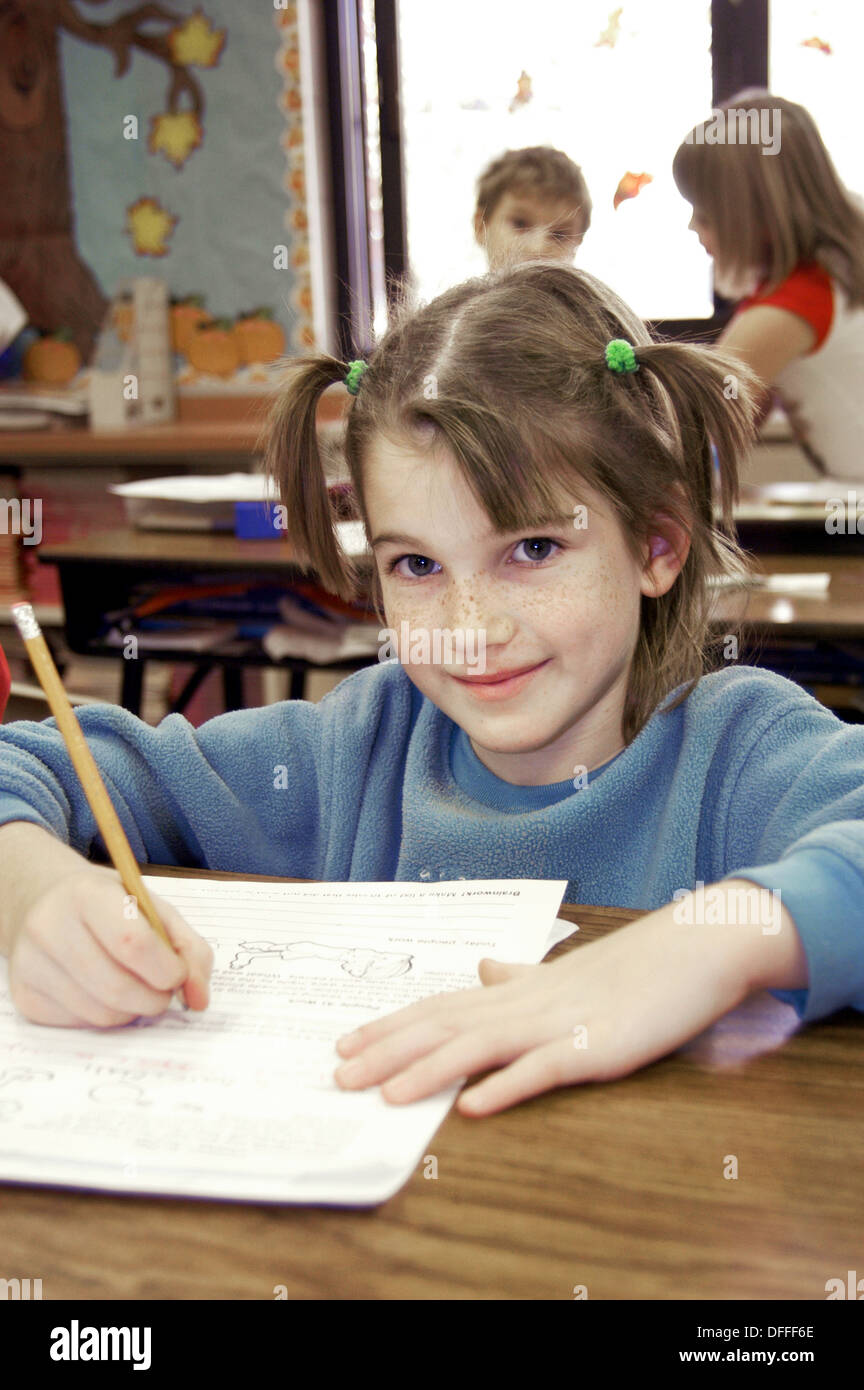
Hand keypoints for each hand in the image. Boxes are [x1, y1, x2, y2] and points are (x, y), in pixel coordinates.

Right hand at [7, 865, 212, 1026]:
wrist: (47, 903)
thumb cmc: (110, 906)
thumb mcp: (153, 908)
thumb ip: (188, 948)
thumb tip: (200, 1000)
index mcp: (86, 894)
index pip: (132, 943)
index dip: (167, 969)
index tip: (178, 974)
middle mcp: (49, 926)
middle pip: (117, 987)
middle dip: (155, 998)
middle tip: (162, 990)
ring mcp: (30, 964)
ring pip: (101, 1014)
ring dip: (133, 1010)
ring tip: (135, 987)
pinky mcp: (24, 996)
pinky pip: (81, 1024)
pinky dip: (105, 1016)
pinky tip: (103, 991)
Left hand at [334, 900, 765, 1114]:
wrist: (695, 949)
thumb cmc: (632, 967)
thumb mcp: (565, 973)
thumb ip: (521, 977)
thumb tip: (483, 970)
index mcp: (519, 990)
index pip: (440, 1006)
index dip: (391, 1026)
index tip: (345, 1043)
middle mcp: (528, 1003)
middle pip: (445, 1026)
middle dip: (388, 1051)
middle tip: (338, 1075)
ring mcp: (561, 1024)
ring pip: (480, 1046)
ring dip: (428, 1071)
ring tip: (384, 1094)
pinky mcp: (599, 1047)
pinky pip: (544, 1069)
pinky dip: (506, 1087)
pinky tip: (473, 1106)